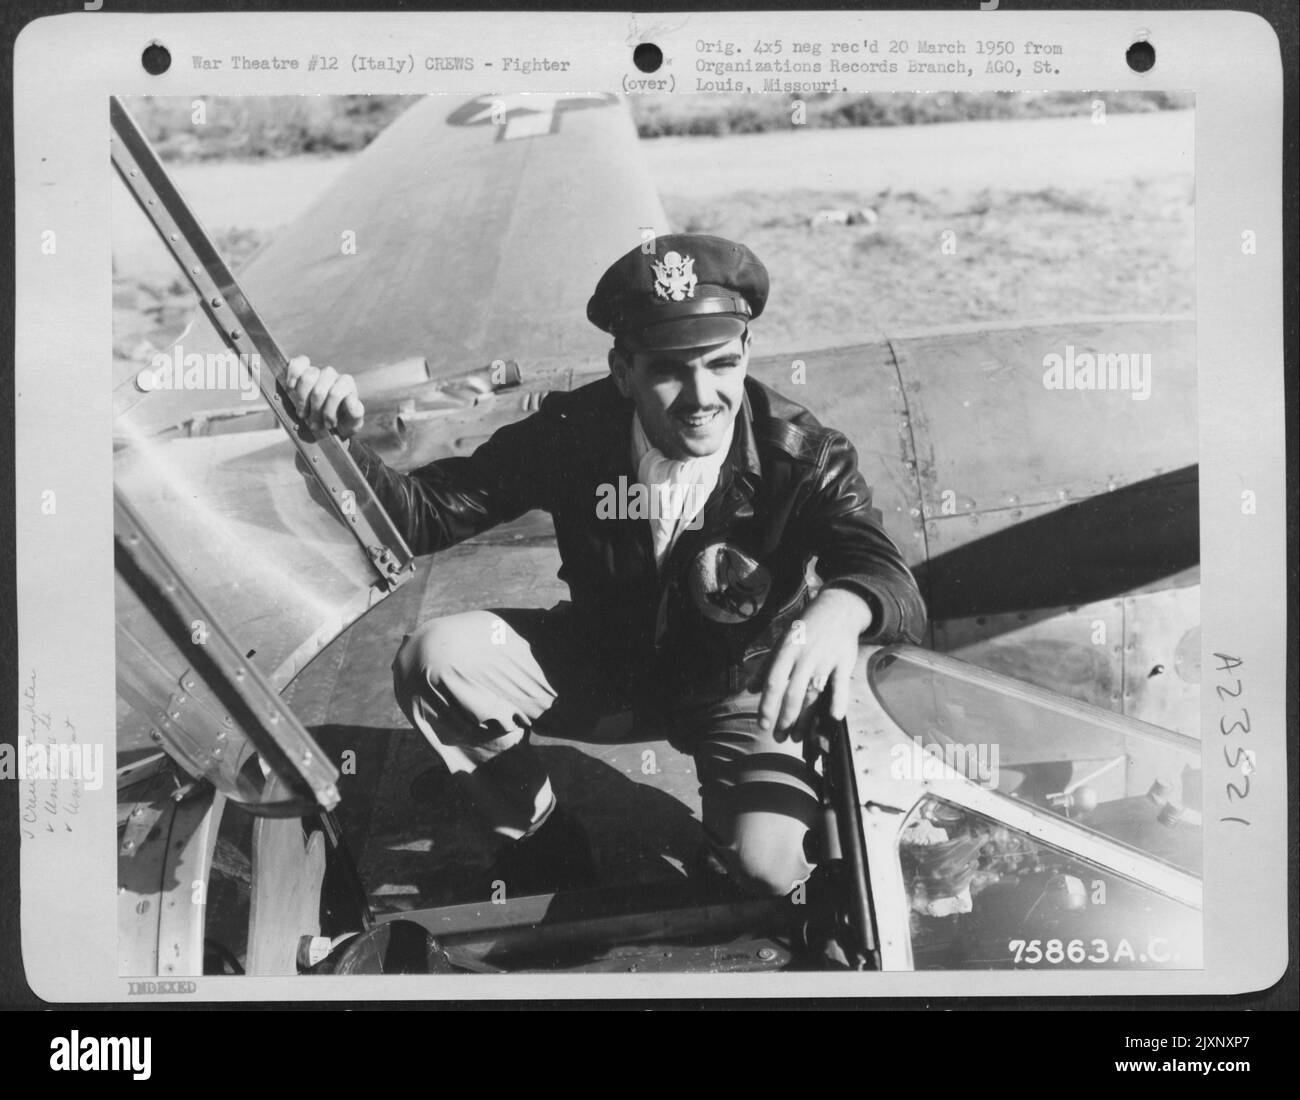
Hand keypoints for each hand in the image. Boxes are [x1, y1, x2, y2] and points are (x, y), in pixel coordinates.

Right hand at [284, 355, 364, 439]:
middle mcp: (332, 374)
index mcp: (346, 383)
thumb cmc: (344, 421)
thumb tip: (350, 399)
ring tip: (303, 415)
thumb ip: (355, 412)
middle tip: (315, 426)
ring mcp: (317, 371)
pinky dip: (292, 375)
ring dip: (302, 401)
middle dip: (315, 411)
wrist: (333, 420)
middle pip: (318, 391)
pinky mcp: (303, 370)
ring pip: (306, 379)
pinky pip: (297, 364)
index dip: (329, 412)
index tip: (329, 426)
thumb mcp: (353, 423)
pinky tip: (290, 387)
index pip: (334, 394)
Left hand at [758, 587, 872, 739]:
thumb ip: (766, 666)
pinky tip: (834, 717)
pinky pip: (841, 685)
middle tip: (779, 737)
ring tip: (797, 738)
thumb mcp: (782, 641)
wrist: (837, 609)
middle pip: (793, 693)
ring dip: (805, 719)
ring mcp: (825, 660)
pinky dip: (839, 701)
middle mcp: (805, 657)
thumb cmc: (805, 628)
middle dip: (785, 719)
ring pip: (813, 694)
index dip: (767, 705)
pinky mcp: (844, 662)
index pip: (773, 682)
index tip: (763, 725)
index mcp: (786, 650)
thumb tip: (751, 689)